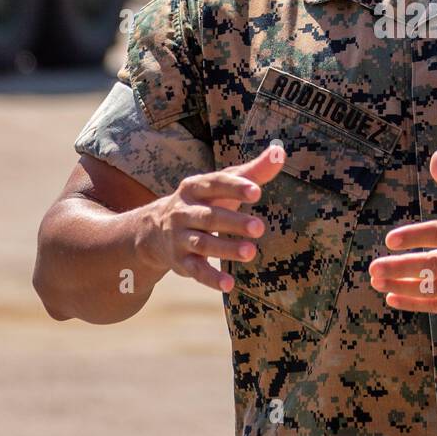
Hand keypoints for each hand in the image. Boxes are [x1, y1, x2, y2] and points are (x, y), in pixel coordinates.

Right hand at [139, 144, 284, 292]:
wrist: (155, 231)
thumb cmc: (204, 202)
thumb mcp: (222, 185)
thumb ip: (253, 172)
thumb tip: (280, 152)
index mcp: (194, 187)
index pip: (215, 184)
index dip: (235, 187)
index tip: (256, 192)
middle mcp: (184, 211)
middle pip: (210, 217)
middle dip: (234, 222)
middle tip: (259, 227)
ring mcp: (180, 237)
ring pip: (203, 244)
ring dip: (226, 248)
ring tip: (250, 252)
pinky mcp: (181, 261)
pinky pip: (196, 270)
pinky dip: (211, 278)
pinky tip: (229, 284)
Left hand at [368, 149, 436, 313]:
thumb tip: (435, 156)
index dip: (417, 237)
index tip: (391, 239)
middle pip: (435, 266)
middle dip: (402, 268)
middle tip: (373, 267)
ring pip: (436, 287)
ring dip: (404, 286)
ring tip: (376, 281)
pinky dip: (418, 303)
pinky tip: (393, 297)